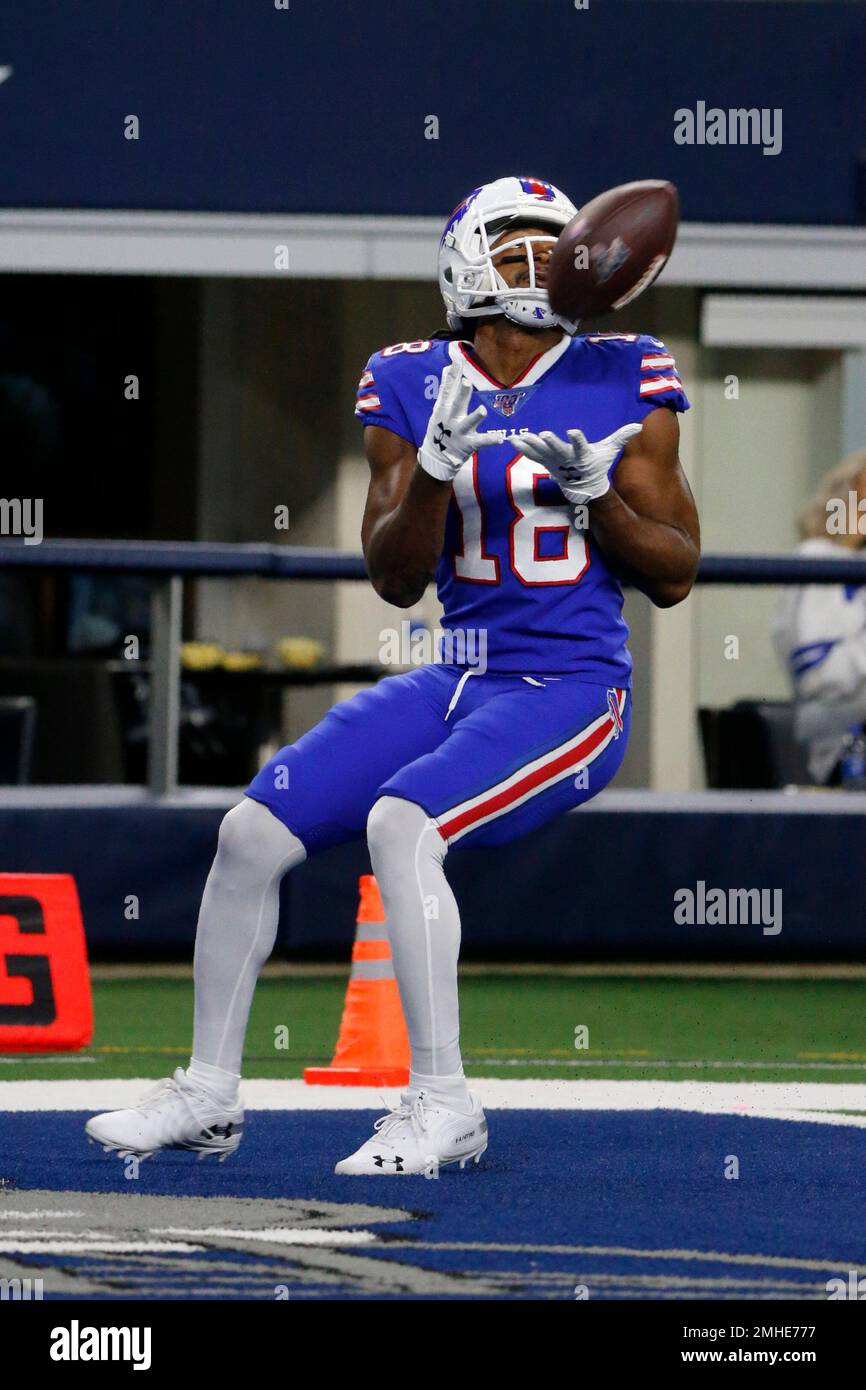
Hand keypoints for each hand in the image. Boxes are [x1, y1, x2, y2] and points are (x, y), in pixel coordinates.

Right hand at [418, 362, 505, 480]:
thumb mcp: (440, 408)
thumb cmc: (441, 428)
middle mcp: (451, 419)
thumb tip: (447, 367)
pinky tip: (500, 438)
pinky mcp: (468, 444)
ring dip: (475, 417)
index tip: (457, 362)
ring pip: (468, 423)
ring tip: (482, 410)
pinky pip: (481, 442)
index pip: (448, 389)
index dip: (452, 376)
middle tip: (466, 382)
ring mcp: (459, 432)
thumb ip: (446, 388)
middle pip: (457, 404)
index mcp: (444, 408)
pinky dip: (490, 440)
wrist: (437, 457)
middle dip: (461, 394)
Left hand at [513, 422, 642, 505]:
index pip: (581, 445)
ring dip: (532, 445)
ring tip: (521, 436)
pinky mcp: (546, 463)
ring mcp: (555, 462)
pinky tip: (512, 440)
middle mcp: (567, 460)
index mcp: (583, 455)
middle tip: (543, 434)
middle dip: (551, 443)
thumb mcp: (610, 452)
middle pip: (558, 450)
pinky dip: (523, 449)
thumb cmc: (597, 465)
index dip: (577, 439)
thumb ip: (621, 437)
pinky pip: (533, 456)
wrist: (583, 487)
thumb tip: (639, 426)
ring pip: (542, 453)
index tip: (572, 431)